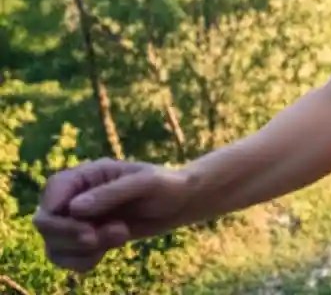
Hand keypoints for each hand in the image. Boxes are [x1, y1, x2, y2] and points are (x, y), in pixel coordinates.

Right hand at [33, 158, 192, 271]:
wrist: (179, 203)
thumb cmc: (165, 186)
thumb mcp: (146, 183)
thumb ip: (111, 193)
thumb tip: (74, 208)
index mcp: (87, 174)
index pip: (52, 192)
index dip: (58, 215)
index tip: (87, 228)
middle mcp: (76, 196)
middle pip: (44, 222)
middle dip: (71, 236)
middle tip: (104, 237)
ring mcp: (76, 219)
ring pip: (52, 244)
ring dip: (81, 251)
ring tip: (121, 235)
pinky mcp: (84, 239)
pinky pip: (65, 258)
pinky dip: (82, 262)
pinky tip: (107, 251)